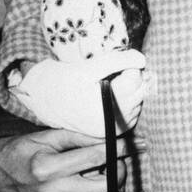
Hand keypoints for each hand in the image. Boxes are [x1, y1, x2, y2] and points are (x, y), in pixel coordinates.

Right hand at [0, 127, 130, 191]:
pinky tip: (104, 184)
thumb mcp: (45, 136)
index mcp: (47, 168)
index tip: (134, 142)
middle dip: (119, 170)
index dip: (118, 148)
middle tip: (120, 158)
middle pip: (104, 186)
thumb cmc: (22, 151)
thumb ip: (77, 136)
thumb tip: (108, 136)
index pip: (94, 157)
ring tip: (112, 171)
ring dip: (114, 186)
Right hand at [9, 50, 147, 136]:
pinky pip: (134, 113)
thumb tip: (143, 59)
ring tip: (109, 85)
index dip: (129, 65)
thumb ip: (117, 60)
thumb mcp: (89, 67)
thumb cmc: (67, 81)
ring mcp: (115, 127)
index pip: (135, 78)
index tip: (117, 62)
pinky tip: (112, 97)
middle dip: (131, 78)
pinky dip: (128, 103)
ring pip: (139, 101)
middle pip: (140, 90)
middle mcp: (113, 119)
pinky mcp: (116, 131)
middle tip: (113, 73)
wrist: (49, 102)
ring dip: (130, 91)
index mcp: (105, 102)